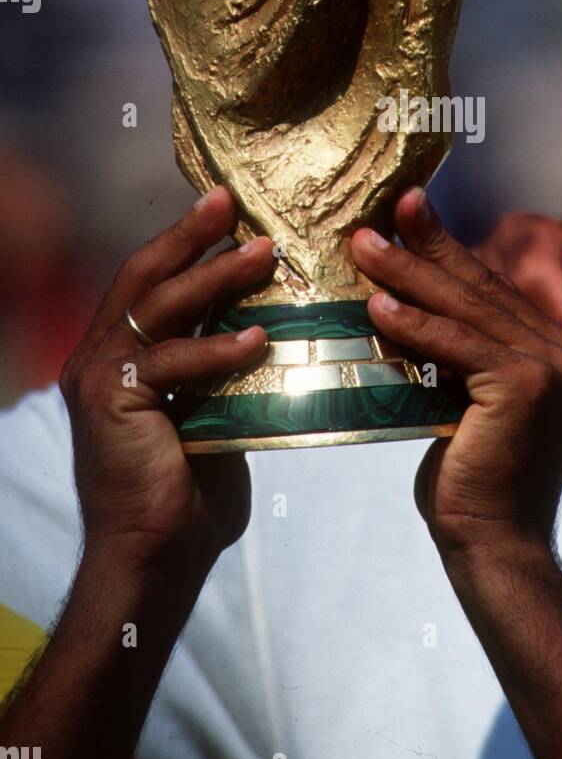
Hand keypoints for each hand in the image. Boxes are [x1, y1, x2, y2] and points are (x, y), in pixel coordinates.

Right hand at [58, 187, 272, 574]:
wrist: (154, 556)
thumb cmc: (188, 493)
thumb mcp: (211, 413)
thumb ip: (221, 370)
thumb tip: (265, 325)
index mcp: (119, 354)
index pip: (151, 281)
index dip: (185, 241)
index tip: (227, 209)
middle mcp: (98, 355)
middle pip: (145, 275)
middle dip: (190, 234)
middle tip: (232, 202)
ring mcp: (98, 375)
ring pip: (160, 305)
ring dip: (215, 275)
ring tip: (264, 253)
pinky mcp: (110, 400)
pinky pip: (172, 361)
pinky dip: (217, 347)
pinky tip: (259, 337)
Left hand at [351, 189, 561, 561]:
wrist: (496, 546)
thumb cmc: (473, 480)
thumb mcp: (466, 400)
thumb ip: (458, 354)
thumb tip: (403, 301)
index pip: (492, 290)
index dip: (447, 249)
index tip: (407, 212)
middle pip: (480, 289)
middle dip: (426, 247)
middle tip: (381, 214)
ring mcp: (555, 366)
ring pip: (466, 309)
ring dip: (408, 274)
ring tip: (364, 248)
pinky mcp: (529, 384)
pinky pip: (457, 345)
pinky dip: (413, 324)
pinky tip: (376, 306)